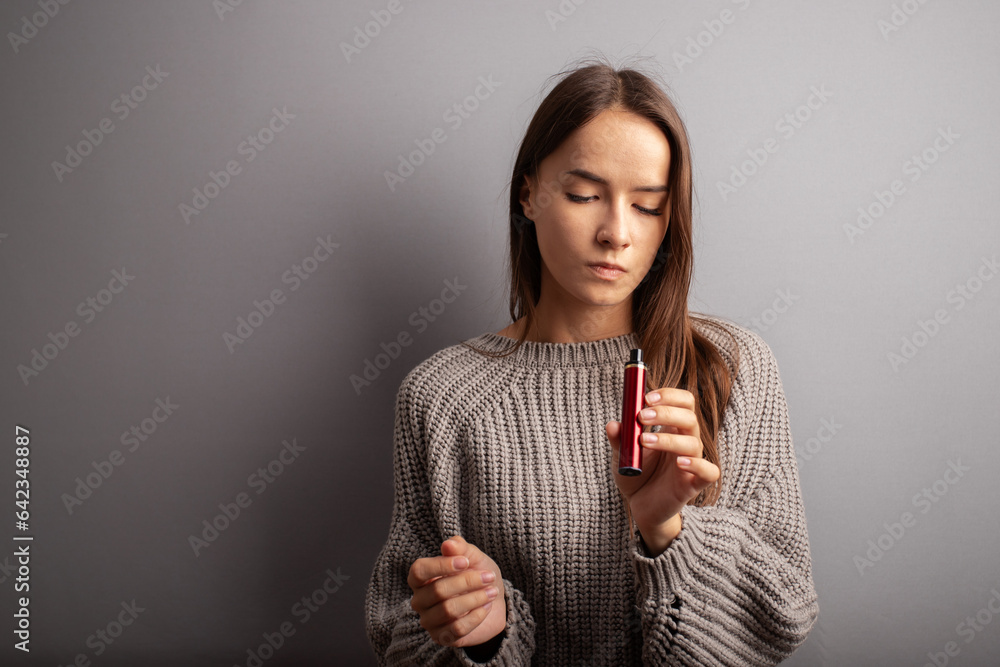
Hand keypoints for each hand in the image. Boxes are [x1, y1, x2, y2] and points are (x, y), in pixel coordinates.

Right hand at [408, 535, 506, 647]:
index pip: (419, 571)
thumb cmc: (477, 574)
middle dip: (467, 582)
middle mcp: (419, 600)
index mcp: (420, 578)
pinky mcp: (442, 637)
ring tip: (492, 592)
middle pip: (437, 591)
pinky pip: (457, 629)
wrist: (492, 602)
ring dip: (475, 599)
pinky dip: (476, 616)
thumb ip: (460, 548)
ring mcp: (429, 621)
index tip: (466, 562)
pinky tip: (487, 607)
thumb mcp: (473, 557)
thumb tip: (448, 544)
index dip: (441, 565)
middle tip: (489, 577)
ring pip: (448, 610)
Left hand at [606, 388, 718, 550]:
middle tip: (641, 416)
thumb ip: (619, 440)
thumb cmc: (636, 475)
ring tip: (644, 441)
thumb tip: (612, 424)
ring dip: (668, 438)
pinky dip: (698, 465)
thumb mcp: (621, 455)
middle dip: (666, 412)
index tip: (646, 398)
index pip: (683, 402)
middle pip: (689, 417)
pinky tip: (679, 463)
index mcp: (671, 428)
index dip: (669, 395)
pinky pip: (709, 472)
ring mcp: (692, 462)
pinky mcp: (694, 484)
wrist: (641, 507)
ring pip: (693, 443)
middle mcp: (685, 441)